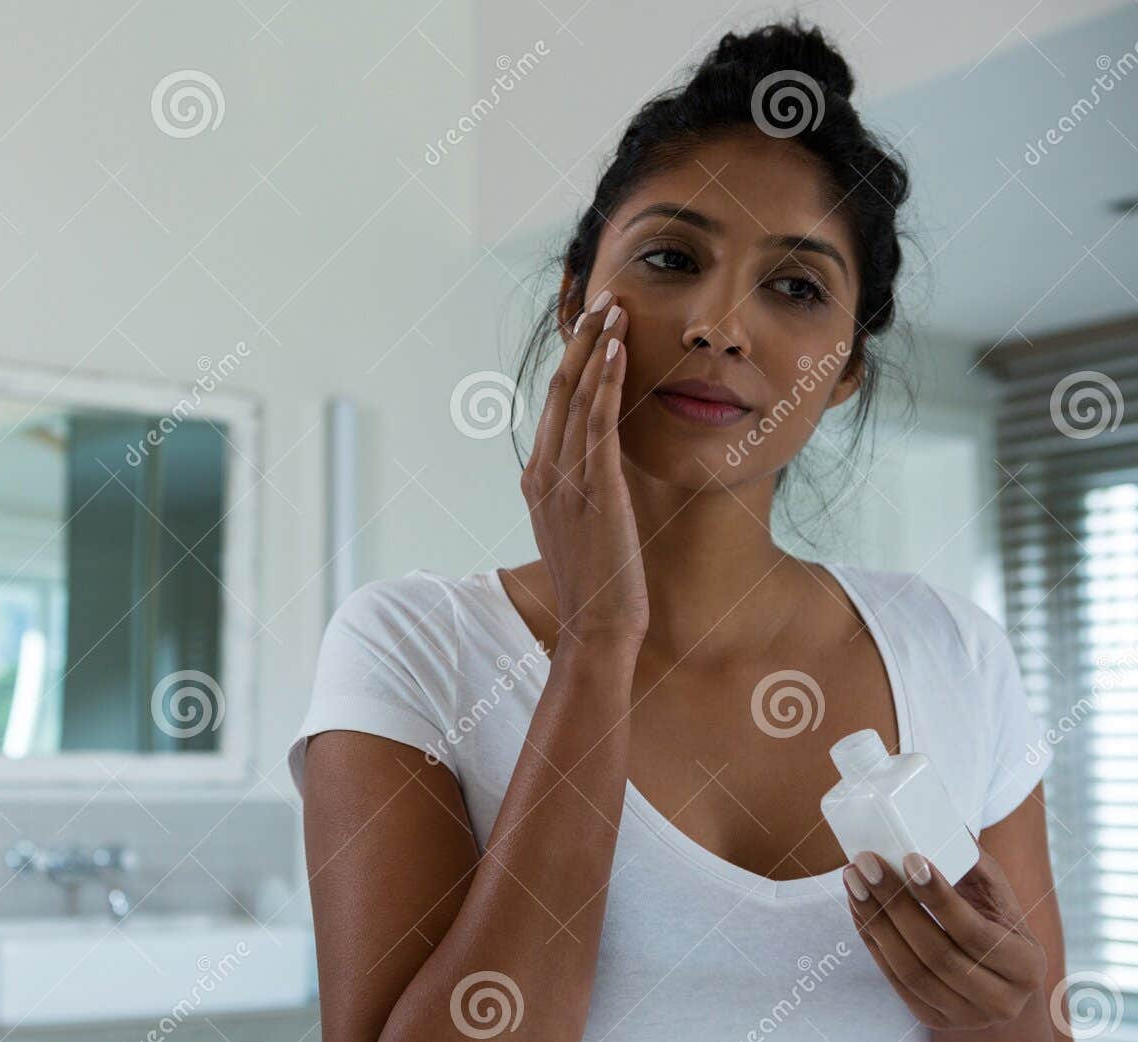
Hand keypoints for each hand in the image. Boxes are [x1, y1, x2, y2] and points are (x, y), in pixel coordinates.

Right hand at [520, 289, 648, 647]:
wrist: (595, 627)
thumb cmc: (596, 586)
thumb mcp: (578, 529)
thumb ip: (580, 493)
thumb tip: (598, 469)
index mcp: (537, 481)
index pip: (552, 408)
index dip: (571, 363)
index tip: (590, 330)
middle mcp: (544, 473)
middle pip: (558, 391)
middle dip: (580, 341)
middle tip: (602, 301)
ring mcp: (565, 480)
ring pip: (575, 397)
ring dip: (596, 347)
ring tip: (615, 309)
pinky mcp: (594, 489)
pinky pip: (597, 423)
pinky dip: (605, 382)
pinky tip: (617, 350)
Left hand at [844, 848, 1047, 1028]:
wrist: (998, 979)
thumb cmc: (996, 922)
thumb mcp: (997, 894)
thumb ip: (971, 861)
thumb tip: (934, 814)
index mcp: (1026, 967)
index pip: (976, 933)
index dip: (939, 897)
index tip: (909, 858)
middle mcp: (1001, 1002)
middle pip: (936, 954)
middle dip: (894, 905)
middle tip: (866, 862)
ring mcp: (965, 1017)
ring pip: (908, 969)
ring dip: (873, 920)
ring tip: (853, 878)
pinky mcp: (932, 1019)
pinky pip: (892, 979)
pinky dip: (870, 939)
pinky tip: (856, 905)